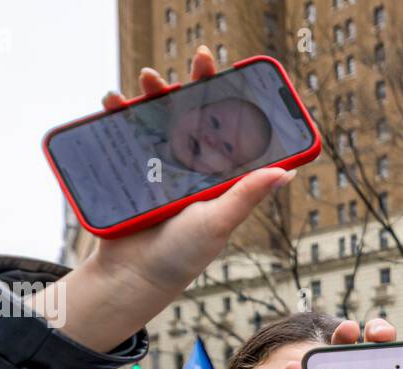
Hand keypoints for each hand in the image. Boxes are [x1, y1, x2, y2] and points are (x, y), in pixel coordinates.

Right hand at [49, 46, 296, 352]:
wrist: (131, 276)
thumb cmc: (181, 255)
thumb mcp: (218, 222)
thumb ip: (247, 194)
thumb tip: (288, 171)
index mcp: (218, 177)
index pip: (231, 132)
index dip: (236, 103)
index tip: (239, 74)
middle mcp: (191, 168)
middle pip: (195, 117)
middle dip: (196, 86)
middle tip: (202, 59)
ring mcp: (158, 167)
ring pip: (159, 120)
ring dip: (156, 94)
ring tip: (151, 78)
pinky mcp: (128, 171)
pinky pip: (124, 136)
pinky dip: (118, 114)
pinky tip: (114, 101)